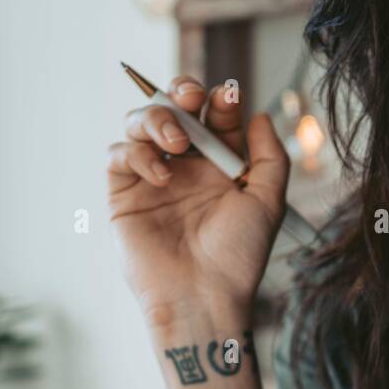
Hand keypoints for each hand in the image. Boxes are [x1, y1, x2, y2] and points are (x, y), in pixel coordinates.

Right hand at [107, 76, 288, 328]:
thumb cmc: (237, 257)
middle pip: (174, 109)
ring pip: (141, 123)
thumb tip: (260, 115)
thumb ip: (270, 158)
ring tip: (175, 138)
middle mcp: (185, 167)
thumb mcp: (268, 204)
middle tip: (191, 96)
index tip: (228, 96)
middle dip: (181, 91)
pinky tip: (161, 173)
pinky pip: (119, 155)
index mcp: (219, 166)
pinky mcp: (124, 195)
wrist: (203, 297)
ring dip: (156, 117)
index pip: (215, 116)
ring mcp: (152, 178)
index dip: (219, 99)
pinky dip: (136, 152)